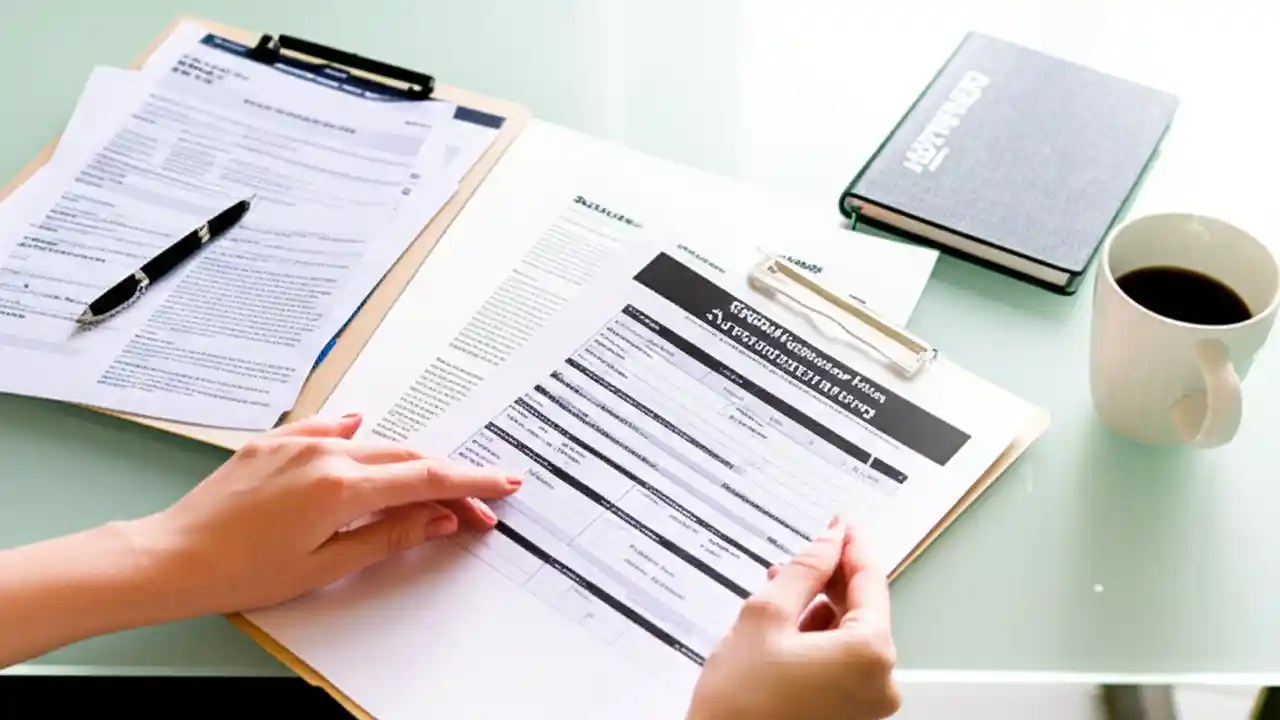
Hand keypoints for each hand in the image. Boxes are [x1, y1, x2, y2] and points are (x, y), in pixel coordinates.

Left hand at [126, 414, 522, 616]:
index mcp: (341, 487)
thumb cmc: (240, 572)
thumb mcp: (326, 566)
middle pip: (408, 458)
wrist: (170, 557)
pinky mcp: (274, 442)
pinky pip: (329, 430)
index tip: (503, 486)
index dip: (472, 483)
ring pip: (373, 444)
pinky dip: (357, 437)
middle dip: (450, 480)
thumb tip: (438, 518)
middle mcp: (324, 452)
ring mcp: (297, 442)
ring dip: (407, 464)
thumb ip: (389, 536)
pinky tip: (365, 432)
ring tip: (428, 487)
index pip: (427, 479)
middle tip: (478, 504)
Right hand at [687, 517, 899, 719]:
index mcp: (870, 653)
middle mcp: (879, 681)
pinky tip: (787, 618)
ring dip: (820, 603)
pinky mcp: (845, 713)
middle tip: (809, 546)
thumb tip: (827, 542)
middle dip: (831, 575)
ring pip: (848, 633)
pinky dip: (816, 635)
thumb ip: (802, 571)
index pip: (870, 579)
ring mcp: (864, 702)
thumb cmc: (740, 705)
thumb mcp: (765, 616)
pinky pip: (839, 660)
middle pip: (862, 607)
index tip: (841, 522)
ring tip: (784, 582)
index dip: (851, 543)